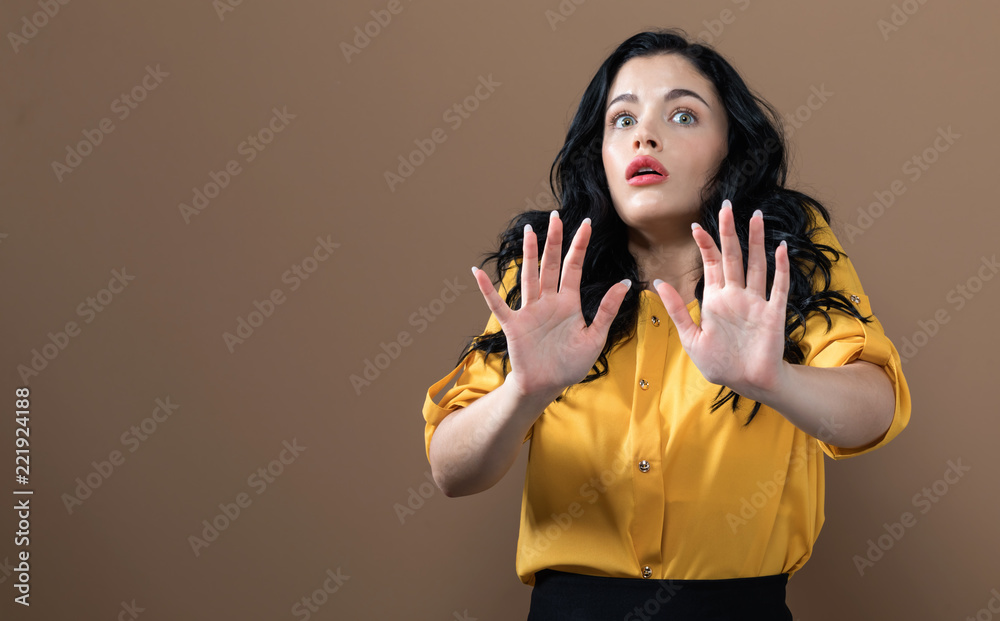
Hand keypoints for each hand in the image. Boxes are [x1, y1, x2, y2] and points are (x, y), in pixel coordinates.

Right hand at [471, 211, 630, 399]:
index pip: (574, 267)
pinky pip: (498, 305)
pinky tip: (477, 273)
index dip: (579, 245)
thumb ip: (607, 309)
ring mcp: (529, 311)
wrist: (547, 386)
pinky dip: (487, 290)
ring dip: (528, 255)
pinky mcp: (514, 325)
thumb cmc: (570, 364)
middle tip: (555, 216)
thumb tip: (625, 282)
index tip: (587, 223)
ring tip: (529, 232)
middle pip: (551, 264)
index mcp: (569, 303)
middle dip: (554, 240)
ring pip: (529, 276)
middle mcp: (548, 301)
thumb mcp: (595, 336)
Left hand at [653, 199, 789, 400]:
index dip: (704, 245)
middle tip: (725, 206)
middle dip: (728, 232)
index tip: (695, 225)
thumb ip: (677, 309)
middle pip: (732, 257)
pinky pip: (778, 287)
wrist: (747, 384)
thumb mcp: (691, 338)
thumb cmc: (720, 364)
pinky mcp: (773, 314)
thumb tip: (658, 282)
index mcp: (716, 300)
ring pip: (756, 265)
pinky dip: (781, 268)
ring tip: (756, 216)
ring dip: (756, 241)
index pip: (710, 264)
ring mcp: (756, 303)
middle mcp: (736, 296)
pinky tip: (781, 248)